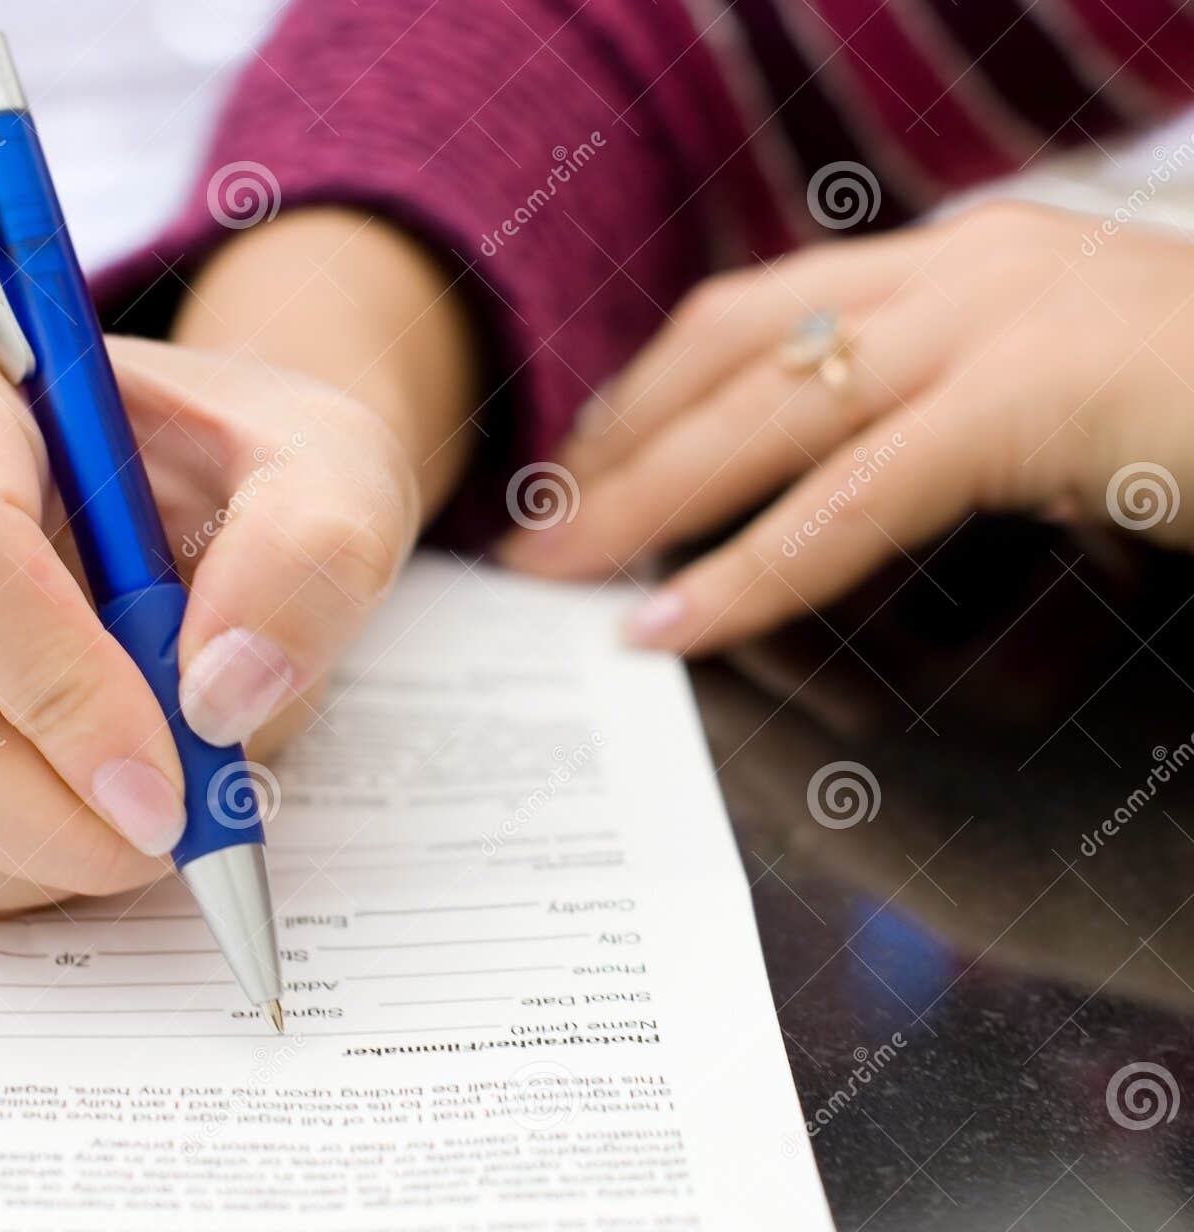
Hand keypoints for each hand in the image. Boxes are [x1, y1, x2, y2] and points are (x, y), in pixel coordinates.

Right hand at [0, 330, 415, 916]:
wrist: (213, 511)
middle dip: (67, 808)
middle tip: (187, 820)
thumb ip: (313, 551)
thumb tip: (220, 693)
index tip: (176, 767)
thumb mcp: (336, 468)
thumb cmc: (255, 471)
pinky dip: (27, 869)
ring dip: (58, 847)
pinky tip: (99, 804)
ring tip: (161, 792)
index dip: (60, 686)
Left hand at [498, 201, 1193, 651]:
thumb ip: (932, 420)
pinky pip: (853, 498)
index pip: (751, 314)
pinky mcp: (1038, 395)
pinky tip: (674, 623)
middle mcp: (960, 268)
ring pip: (766, 410)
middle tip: (530, 532)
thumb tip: (822, 490)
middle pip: (728, 351)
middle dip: (613, 447)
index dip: (646, 394)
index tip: (578, 468)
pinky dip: (750, 569)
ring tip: (560, 573)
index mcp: (955, 264)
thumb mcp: (1045, 399)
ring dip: (645, 499)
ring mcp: (998, 319)